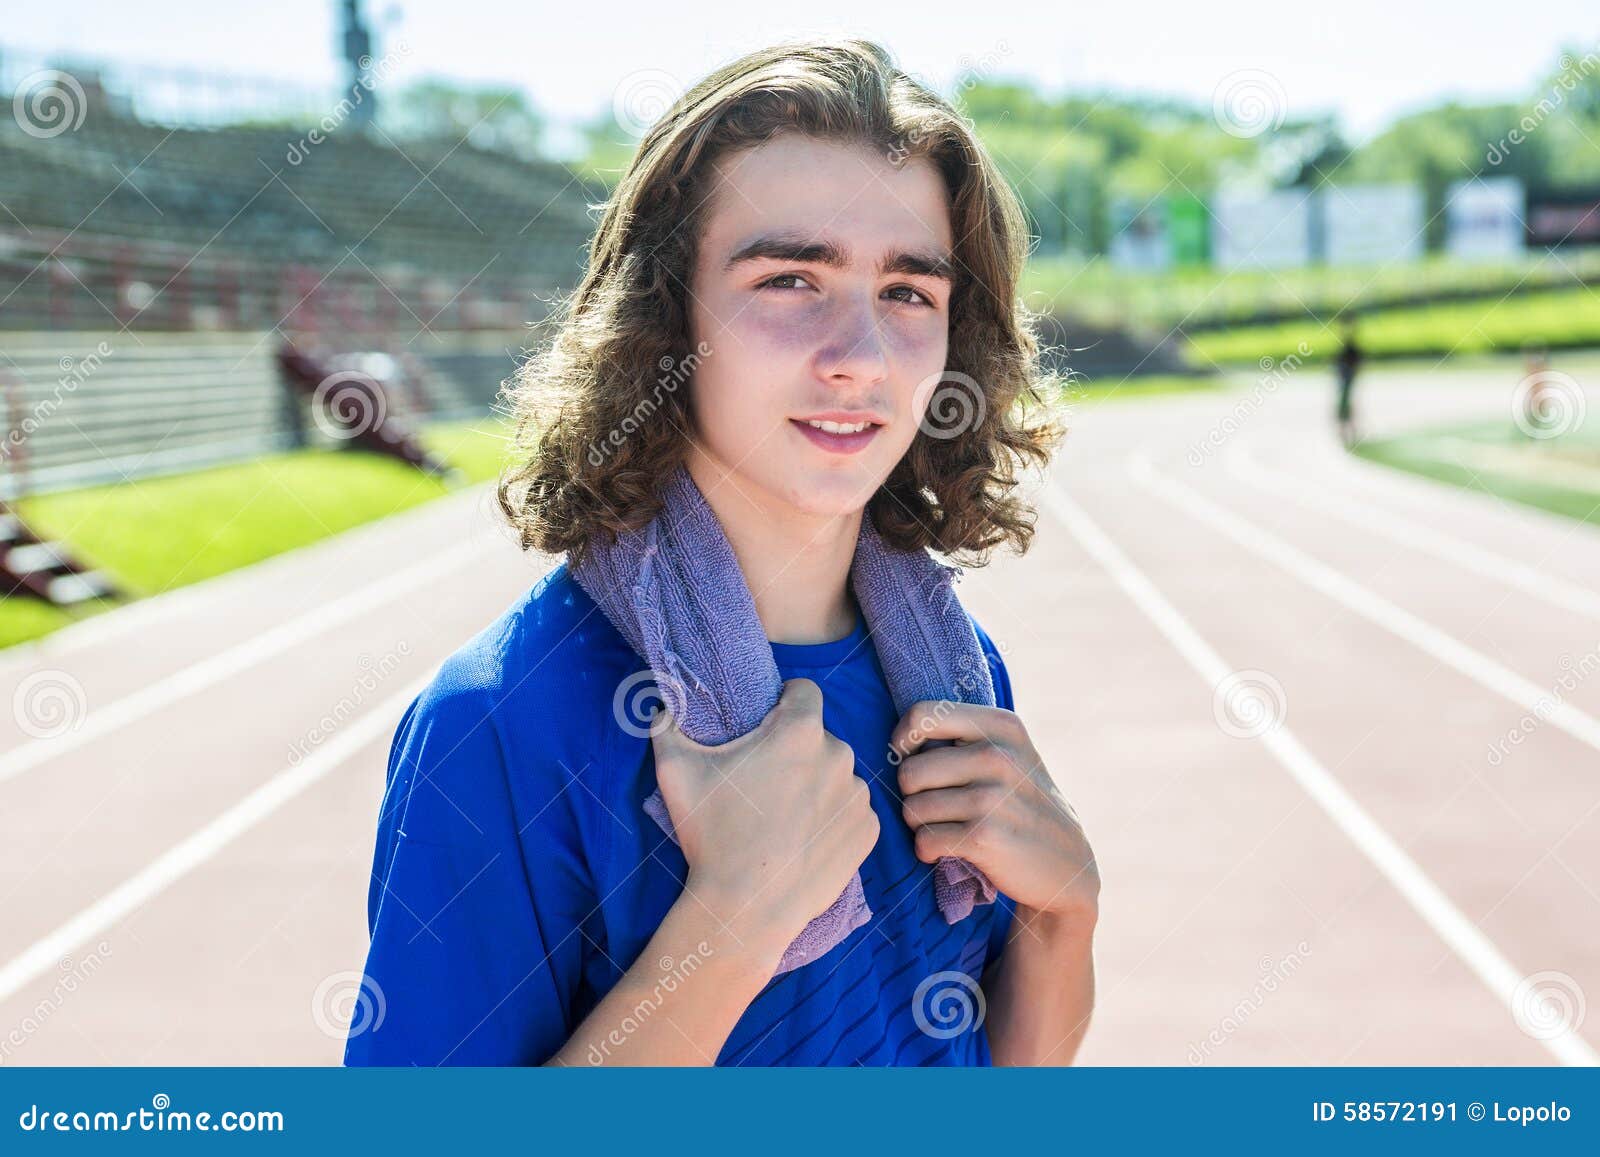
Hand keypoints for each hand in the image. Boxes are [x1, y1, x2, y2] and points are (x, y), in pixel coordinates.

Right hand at [650, 678, 879, 957]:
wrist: (746, 908)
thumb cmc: (712, 835)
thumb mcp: (675, 772)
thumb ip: (667, 726)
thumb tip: (665, 706)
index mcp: (800, 731)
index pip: (804, 691)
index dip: (784, 701)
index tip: (767, 723)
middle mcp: (839, 756)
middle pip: (819, 737)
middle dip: (796, 750)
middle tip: (765, 781)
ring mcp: (857, 796)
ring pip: (836, 775)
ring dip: (817, 785)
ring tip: (785, 817)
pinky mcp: (867, 831)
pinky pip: (851, 812)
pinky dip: (834, 819)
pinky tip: (804, 840)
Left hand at [889, 702, 1097, 924]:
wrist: (1065, 864)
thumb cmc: (1020, 803)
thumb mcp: (1009, 754)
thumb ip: (963, 736)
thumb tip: (897, 739)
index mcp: (1001, 726)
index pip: (921, 715)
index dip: (902, 741)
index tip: (910, 759)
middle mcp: (998, 756)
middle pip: (909, 771)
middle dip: (912, 795)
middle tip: (937, 806)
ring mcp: (992, 797)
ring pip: (912, 809)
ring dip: (920, 826)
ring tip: (947, 828)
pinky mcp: (984, 837)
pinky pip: (924, 840)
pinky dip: (927, 850)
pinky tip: (948, 850)